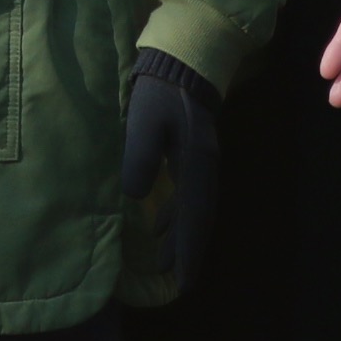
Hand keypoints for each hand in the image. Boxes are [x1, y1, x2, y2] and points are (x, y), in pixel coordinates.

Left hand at [120, 49, 223, 294]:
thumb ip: (139, 155)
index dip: (189, 251)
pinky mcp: (193, 151)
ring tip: (163, 261)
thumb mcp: (143, 120)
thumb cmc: (160, 89)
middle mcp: (204, 167)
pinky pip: (189, 193)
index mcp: (195, 164)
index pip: (194, 217)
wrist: (182, 57)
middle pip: (199, 218)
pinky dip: (177, 213)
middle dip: (189, 251)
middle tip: (178, 283)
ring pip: (195, 207)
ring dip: (181, 235)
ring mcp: (201, 159)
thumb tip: (136, 195)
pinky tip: (158, 222)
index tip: (185, 283)